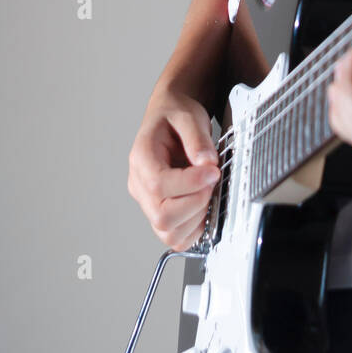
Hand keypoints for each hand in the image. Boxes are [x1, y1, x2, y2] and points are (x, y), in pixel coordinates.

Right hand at [127, 89, 220, 251]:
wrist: (169, 117)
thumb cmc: (173, 117)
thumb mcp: (187, 116)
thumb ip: (197, 138)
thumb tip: (206, 163)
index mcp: (141, 158)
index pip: (158, 185)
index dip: (190, 183)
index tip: (212, 171)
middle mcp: (140, 184)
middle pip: (161, 216)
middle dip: (195, 202)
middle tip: (211, 182)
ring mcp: (148, 201)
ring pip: (167, 232)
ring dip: (196, 216)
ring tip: (207, 191)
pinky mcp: (160, 212)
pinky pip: (174, 236)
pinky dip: (193, 227)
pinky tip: (203, 204)